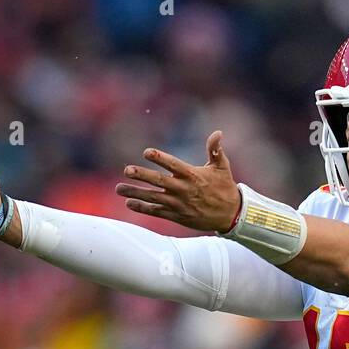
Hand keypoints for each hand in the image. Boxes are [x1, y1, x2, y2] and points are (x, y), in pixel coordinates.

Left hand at [115, 130, 241, 231]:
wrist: (231, 215)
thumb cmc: (224, 188)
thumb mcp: (222, 167)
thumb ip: (215, 149)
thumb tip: (217, 132)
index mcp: (193, 175)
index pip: (173, 165)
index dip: (160, 158)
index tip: (146, 152)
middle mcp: (184, 190)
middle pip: (159, 182)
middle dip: (142, 175)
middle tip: (127, 170)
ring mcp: (179, 204)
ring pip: (153, 198)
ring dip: (135, 193)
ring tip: (118, 188)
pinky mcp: (177, 216)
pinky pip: (156, 212)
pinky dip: (142, 208)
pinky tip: (129, 202)